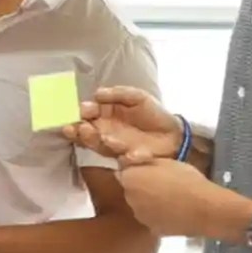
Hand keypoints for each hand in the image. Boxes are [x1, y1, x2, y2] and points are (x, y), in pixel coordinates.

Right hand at [62, 86, 182, 165]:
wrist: (173, 135)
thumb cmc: (153, 113)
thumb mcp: (137, 97)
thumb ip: (118, 94)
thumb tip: (96, 93)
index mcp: (105, 113)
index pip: (87, 113)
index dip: (81, 112)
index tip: (80, 111)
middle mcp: (104, 130)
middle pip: (84, 131)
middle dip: (78, 129)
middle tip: (77, 127)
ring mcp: (112, 145)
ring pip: (95, 144)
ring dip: (91, 140)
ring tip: (92, 133)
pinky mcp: (125, 159)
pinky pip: (119, 157)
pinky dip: (121, 154)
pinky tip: (122, 150)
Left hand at [116, 159, 251, 240]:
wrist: (206, 209)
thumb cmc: (186, 179)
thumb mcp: (165, 161)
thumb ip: (143, 161)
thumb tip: (128, 161)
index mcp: (130, 179)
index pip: (124, 172)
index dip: (136, 170)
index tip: (149, 170)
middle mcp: (129, 199)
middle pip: (130, 190)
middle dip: (141, 186)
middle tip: (162, 183)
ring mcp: (140, 216)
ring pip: (140, 205)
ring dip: (148, 201)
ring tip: (170, 198)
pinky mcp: (153, 230)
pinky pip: (151, 218)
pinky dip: (158, 215)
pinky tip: (173, 212)